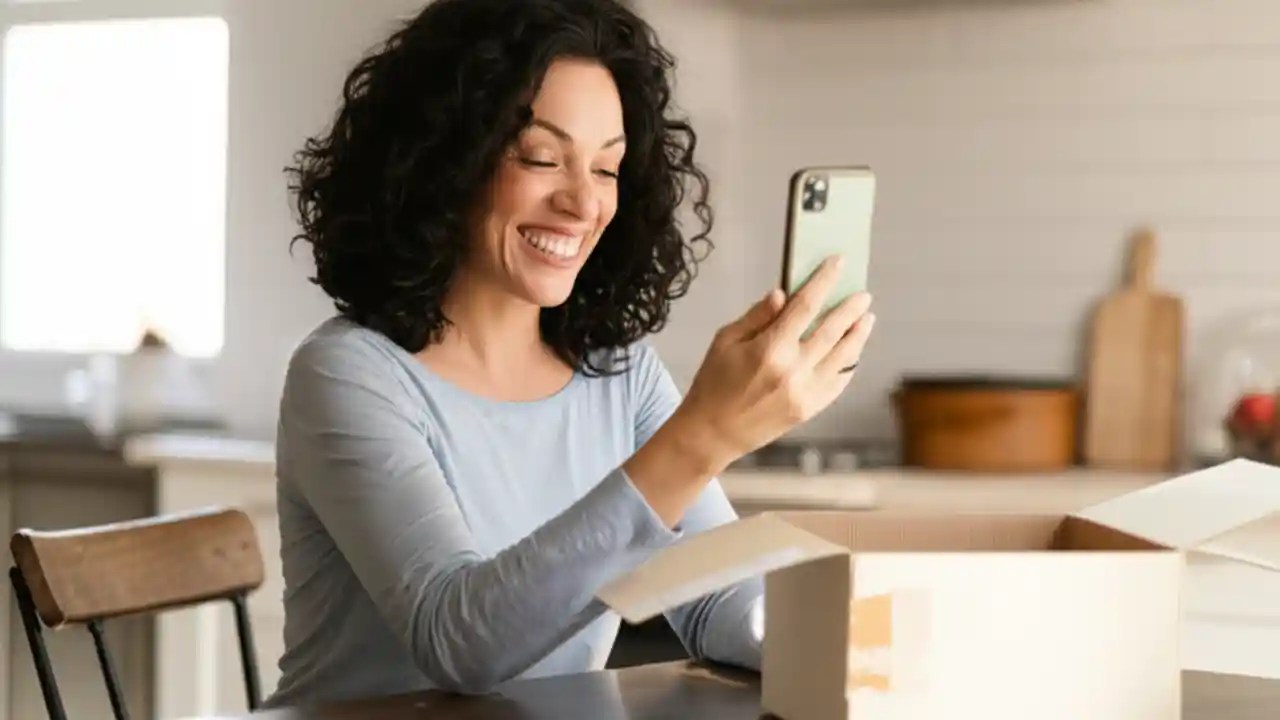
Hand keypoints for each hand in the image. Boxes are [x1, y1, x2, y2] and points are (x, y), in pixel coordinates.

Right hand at [672, 256, 875, 472]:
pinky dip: (849, 365)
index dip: (824, 281)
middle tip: (862, 294)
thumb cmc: (713, 384)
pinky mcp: (809, 410)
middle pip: (832, 330)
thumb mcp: (725, 341)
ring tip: (867, 319)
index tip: (837, 264)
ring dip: (858, 335)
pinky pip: (838, 383)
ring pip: (843, 357)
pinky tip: (853, 352)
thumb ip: (757, 316)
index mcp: (770, 348)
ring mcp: (805, 392)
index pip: (806, 305)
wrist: (712, 434)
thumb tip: (783, 294)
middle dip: (850, 308)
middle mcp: (793, 370)